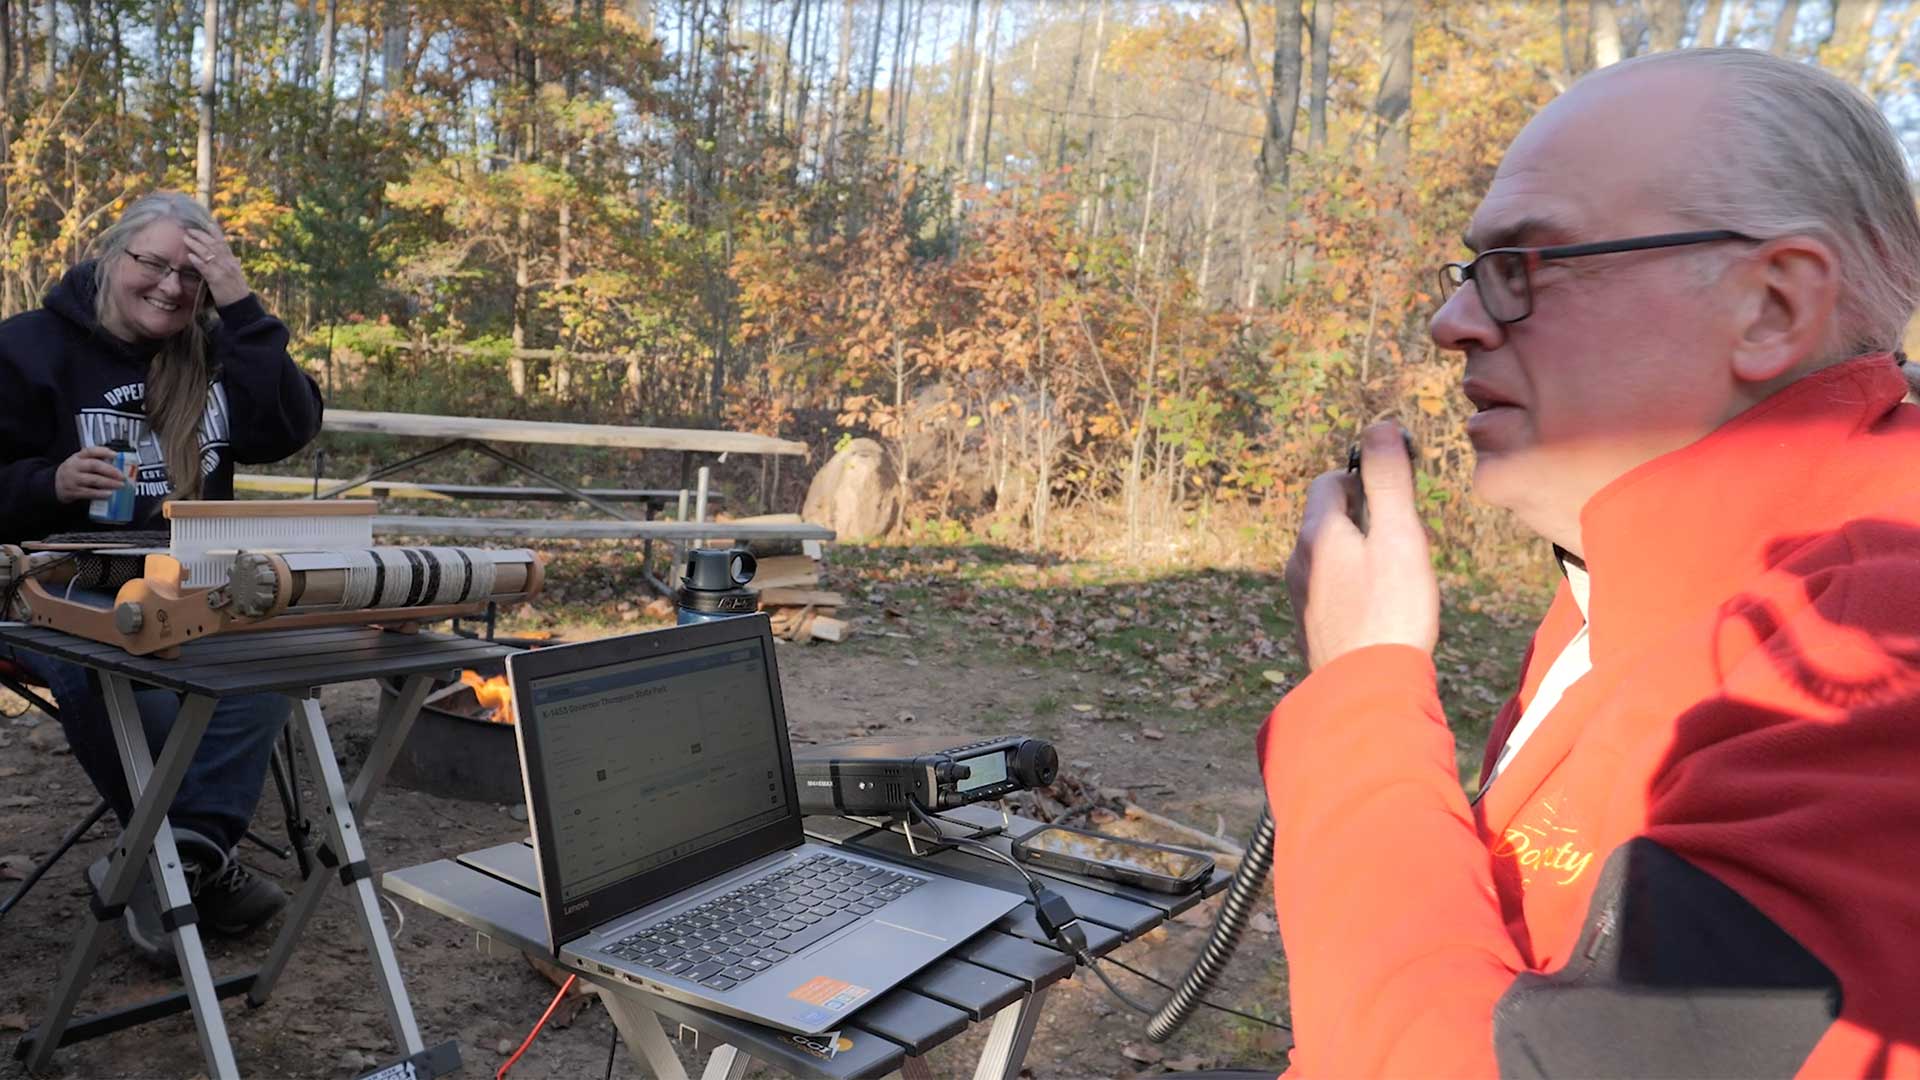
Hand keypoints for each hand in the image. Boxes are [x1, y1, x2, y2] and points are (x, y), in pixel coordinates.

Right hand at [54, 447, 135, 503]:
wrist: (54, 484)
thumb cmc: (73, 472)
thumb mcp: (80, 462)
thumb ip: (95, 460)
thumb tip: (116, 461)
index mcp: (77, 457)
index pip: (90, 451)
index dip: (103, 451)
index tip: (116, 454)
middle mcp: (74, 466)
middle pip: (94, 465)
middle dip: (110, 470)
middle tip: (122, 476)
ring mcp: (72, 479)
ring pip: (93, 480)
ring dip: (108, 483)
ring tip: (119, 485)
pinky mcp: (72, 491)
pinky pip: (88, 493)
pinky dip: (100, 494)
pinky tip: (108, 494)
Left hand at [183, 226, 248, 306]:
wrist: (241, 305)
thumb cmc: (237, 291)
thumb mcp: (237, 275)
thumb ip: (233, 265)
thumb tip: (234, 258)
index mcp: (232, 261)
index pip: (223, 243)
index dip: (215, 232)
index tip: (207, 223)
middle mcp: (228, 263)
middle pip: (214, 245)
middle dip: (201, 236)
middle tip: (190, 230)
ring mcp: (223, 271)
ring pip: (208, 254)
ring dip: (196, 245)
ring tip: (186, 239)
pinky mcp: (216, 280)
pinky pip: (206, 268)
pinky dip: (198, 261)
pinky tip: (190, 256)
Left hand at [1284, 421, 1439, 671]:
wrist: (1365, 691)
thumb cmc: (1390, 611)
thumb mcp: (1398, 536)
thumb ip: (1389, 480)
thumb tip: (1380, 427)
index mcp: (1318, 533)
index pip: (1331, 482)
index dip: (1363, 477)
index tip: (1395, 490)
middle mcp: (1299, 561)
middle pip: (1328, 520)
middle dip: (1363, 516)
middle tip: (1403, 535)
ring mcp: (1301, 596)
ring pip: (1329, 556)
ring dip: (1358, 552)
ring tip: (1395, 573)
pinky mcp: (1311, 626)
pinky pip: (1330, 589)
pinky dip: (1352, 585)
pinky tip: (1379, 607)